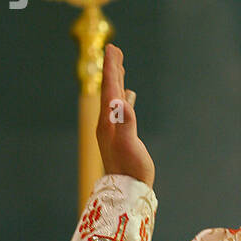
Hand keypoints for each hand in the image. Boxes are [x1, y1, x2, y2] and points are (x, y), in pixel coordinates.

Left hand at [96, 44, 155, 186]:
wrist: (128, 191)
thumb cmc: (132, 169)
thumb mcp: (129, 145)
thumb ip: (126, 123)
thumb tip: (121, 100)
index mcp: (110, 121)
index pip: (109, 89)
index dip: (112, 68)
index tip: (112, 49)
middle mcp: (109, 122)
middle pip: (109, 90)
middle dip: (112, 69)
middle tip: (114, 49)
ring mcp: (115, 129)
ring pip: (114, 98)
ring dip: (117, 81)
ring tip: (120, 67)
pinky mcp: (122, 136)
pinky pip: (122, 110)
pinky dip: (124, 99)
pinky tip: (128, 96)